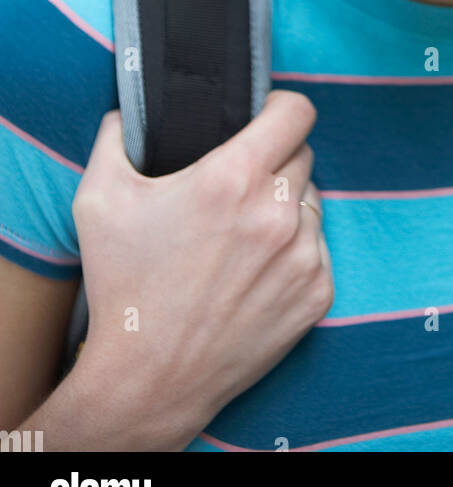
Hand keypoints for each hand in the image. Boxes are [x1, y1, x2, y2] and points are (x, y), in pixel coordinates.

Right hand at [72, 90, 333, 441]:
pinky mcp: (317, 293)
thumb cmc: (124, 287)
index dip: (279, 108)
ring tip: (243, 233)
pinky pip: (319, 247)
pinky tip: (256, 269)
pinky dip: (296, 250)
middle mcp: (276, 212)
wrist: (148, 378)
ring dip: (287, 206)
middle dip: (274, 160)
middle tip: (239, 185)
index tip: (264, 118)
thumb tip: (127, 112)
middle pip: (302, 154)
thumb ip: (115, 138)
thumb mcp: (99, 199)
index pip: (296, 112)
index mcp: (233, 178)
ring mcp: (302, 255)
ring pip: (312, 201)